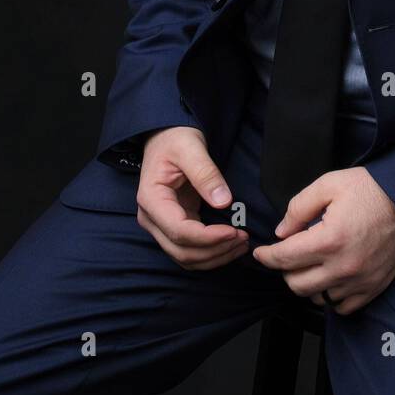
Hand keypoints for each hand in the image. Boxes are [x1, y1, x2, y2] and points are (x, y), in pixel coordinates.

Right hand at [135, 126, 247, 269]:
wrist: (166, 138)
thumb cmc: (175, 140)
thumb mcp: (190, 148)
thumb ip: (206, 174)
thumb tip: (223, 200)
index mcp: (151, 200)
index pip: (179, 231)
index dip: (208, 237)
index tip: (234, 231)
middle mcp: (151, 219)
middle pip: (182, 251)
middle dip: (215, 250)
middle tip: (243, 238)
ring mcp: (161, 225)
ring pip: (186, 257)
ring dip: (215, 256)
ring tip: (241, 244)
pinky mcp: (174, 226)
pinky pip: (191, 250)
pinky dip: (211, 253)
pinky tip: (231, 244)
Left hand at [252, 167, 394, 314]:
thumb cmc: (372, 189)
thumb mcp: (330, 184)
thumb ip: (299, 207)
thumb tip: (282, 231)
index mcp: (329, 239)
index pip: (284, 258)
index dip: (267, 256)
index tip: (261, 252)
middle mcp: (343, 266)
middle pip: (296, 284)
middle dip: (285, 269)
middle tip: (288, 254)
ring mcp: (359, 281)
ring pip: (316, 298)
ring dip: (307, 284)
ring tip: (310, 264)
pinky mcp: (373, 287)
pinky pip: (341, 307)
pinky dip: (330, 296)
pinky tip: (330, 278)